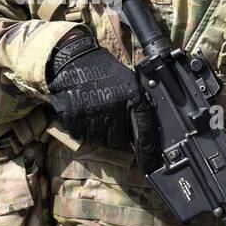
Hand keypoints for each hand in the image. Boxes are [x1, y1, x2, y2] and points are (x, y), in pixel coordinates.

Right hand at [46, 33, 160, 171]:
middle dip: (113, 132)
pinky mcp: (74, 116)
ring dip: (96, 131)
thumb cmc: (104, 71)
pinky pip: (81, 134)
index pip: (144, 128)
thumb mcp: (128, 82)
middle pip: (117, 139)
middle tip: (107, 116)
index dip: (148, 151)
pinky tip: (82, 111)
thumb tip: (138, 135)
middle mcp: (113, 106)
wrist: (75, 59)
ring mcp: (93, 112)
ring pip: (98, 139)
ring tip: (93, 111)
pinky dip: (81, 128)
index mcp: (131, 96)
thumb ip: (135, 106)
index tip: (150, 167)